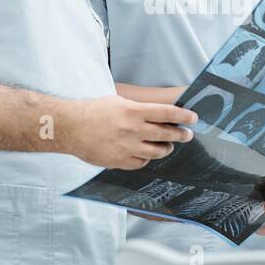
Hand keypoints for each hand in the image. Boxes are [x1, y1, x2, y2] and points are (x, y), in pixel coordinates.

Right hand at [62, 95, 197, 169]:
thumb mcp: (118, 101)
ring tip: (168, 146)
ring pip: (157, 152)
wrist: (70, 127)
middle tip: (187, 134)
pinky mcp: (119, 161)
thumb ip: (139, 108)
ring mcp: (126, 147)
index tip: (194, 118)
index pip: (166, 113)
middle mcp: (132, 130)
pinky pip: (141, 163)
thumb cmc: (94, 111)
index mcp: (133, 111)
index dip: (183, 116)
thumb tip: (160, 113)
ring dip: (166, 148)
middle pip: (166, 134)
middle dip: (181, 134)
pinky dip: (147, 159)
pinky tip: (146, 154)